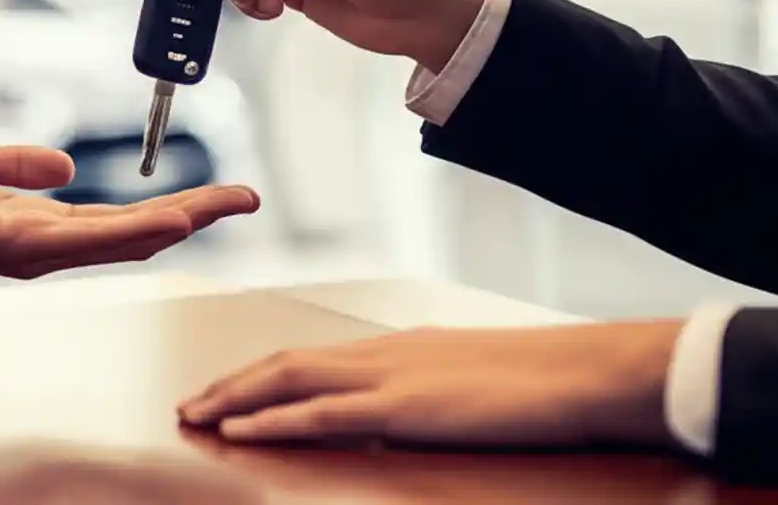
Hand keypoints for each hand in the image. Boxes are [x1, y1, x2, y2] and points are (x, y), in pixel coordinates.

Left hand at [0, 130, 258, 277]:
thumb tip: (65, 165)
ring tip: (231, 203)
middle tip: (248, 197)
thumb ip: (20, 162)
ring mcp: (33, 252)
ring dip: (182, 221)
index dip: (169, 206)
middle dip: (195, 215)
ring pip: (125, 240)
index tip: (215, 192)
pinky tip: (176, 218)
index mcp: (35, 224)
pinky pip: (89, 239)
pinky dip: (138, 230)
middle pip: (136, 234)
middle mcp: (42, 246)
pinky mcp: (17, 246)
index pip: (117, 219)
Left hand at [177, 321, 683, 448]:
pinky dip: (273, 419)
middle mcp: (383, 353)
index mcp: (400, 347)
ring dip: (236, 397)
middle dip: (232, 382)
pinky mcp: (402, 407)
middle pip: (286, 361)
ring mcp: (389, 377)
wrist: (587, 373)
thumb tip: (400, 411)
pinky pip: (320, 413)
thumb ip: (429, 390)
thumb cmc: (544, 381)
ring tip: (196, 414)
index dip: (263, 373)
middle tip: (190, 403)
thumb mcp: (472, 382)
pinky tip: (240, 429)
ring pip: (289, 380)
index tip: (229, 388)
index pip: (313, 356)